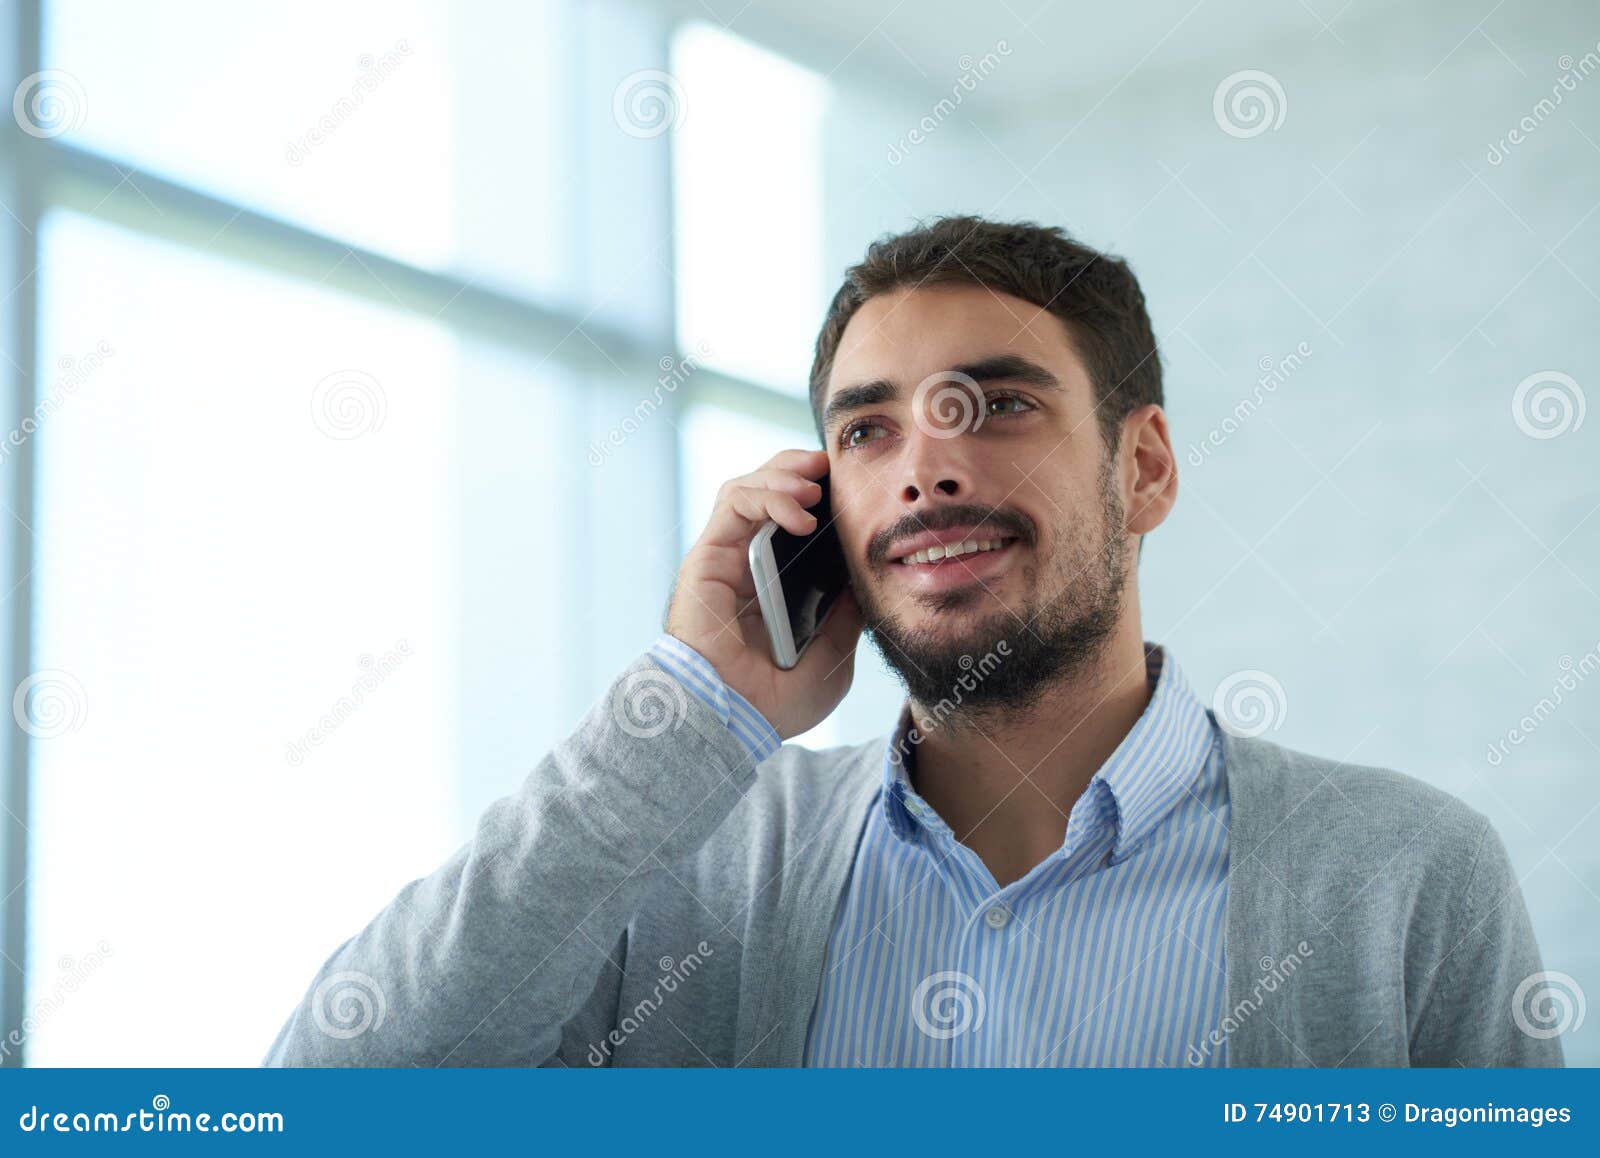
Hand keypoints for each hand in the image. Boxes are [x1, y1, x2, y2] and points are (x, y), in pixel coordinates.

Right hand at [665, 449, 862, 739]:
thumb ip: (845, 618)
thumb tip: (862, 580)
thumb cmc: (773, 704)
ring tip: (816, 485)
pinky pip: (734, 503)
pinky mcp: (706, 557)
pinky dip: (768, 495)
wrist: (733, 722)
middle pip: (769, 493)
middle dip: (799, 469)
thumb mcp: (832, 660)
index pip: (793, 521)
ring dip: (784, 475)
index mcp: (775, 587)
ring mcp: (725, 559)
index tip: (851, 489)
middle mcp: (747, 566)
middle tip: (831, 466)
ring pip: (749, 488)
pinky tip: (800, 512)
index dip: (818, 497)